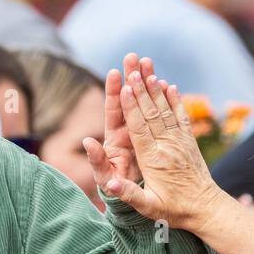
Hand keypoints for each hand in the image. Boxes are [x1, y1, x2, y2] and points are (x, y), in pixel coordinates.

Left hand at [83, 52, 152, 190]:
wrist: (133, 196)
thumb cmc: (116, 188)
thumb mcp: (105, 176)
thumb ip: (96, 161)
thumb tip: (87, 143)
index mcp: (113, 137)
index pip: (113, 110)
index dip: (114, 92)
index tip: (115, 72)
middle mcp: (126, 130)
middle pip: (128, 99)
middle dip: (131, 77)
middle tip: (133, 57)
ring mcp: (140, 131)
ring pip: (143, 102)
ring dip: (146, 82)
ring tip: (149, 62)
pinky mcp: (152, 135)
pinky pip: (157, 113)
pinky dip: (161, 99)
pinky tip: (167, 83)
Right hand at [94, 56, 221, 230]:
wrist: (206, 209)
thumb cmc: (174, 210)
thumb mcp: (148, 208)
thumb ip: (128, 194)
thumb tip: (110, 184)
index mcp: (153, 160)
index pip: (139, 128)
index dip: (131, 107)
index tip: (124, 87)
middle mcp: (167, 146)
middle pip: (151, 112)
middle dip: (140, 89)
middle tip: (132, 68)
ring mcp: (179, 142)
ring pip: (164, 110)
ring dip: (154, 88)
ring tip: (147, 69)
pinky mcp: (188, 142)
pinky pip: (180, 116)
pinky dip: (174, 99)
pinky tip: (169, 85)